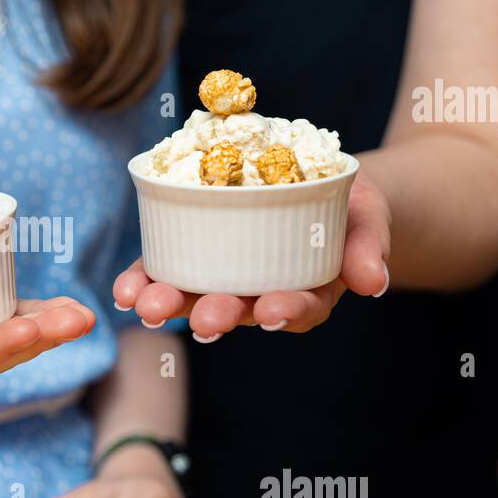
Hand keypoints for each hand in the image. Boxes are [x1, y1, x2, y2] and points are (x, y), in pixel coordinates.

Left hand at [113, 170, 390, 339]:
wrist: (316, 175)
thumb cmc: (349, 201)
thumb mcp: (368, 212)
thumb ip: (368, 244)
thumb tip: (372, 282)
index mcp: (308, 290)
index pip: (300, 308)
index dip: (287, 311)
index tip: (273, 311)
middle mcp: (261, 291)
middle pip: (239, 310)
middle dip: (218, 315)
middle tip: (204, 322)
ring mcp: (223, 276)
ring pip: (195, 296)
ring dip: (171, 303)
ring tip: (147, 306)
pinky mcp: (193, 254)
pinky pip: (166, 269)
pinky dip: (144, 279)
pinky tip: (125, 290)